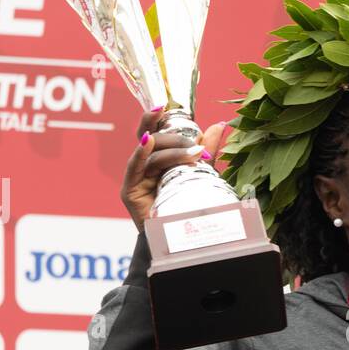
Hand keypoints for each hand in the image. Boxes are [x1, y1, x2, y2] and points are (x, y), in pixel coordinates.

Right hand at [121, 108, 227, 229]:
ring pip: (150, 153)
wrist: (180, 242)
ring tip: (193, 153)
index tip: (165, 106)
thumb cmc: (187, 207)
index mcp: (158, 158)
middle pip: (154, 140)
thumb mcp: (200, 174)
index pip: (155, 131)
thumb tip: (219, 124)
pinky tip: (147, 142)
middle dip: (176, 139)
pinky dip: (140, 153)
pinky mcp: (129, 191)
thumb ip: (205, 150)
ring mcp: (136, 177)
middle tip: (197, 148)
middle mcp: (145, 165)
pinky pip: (134, 168)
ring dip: (171, 150)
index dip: (156, 118)